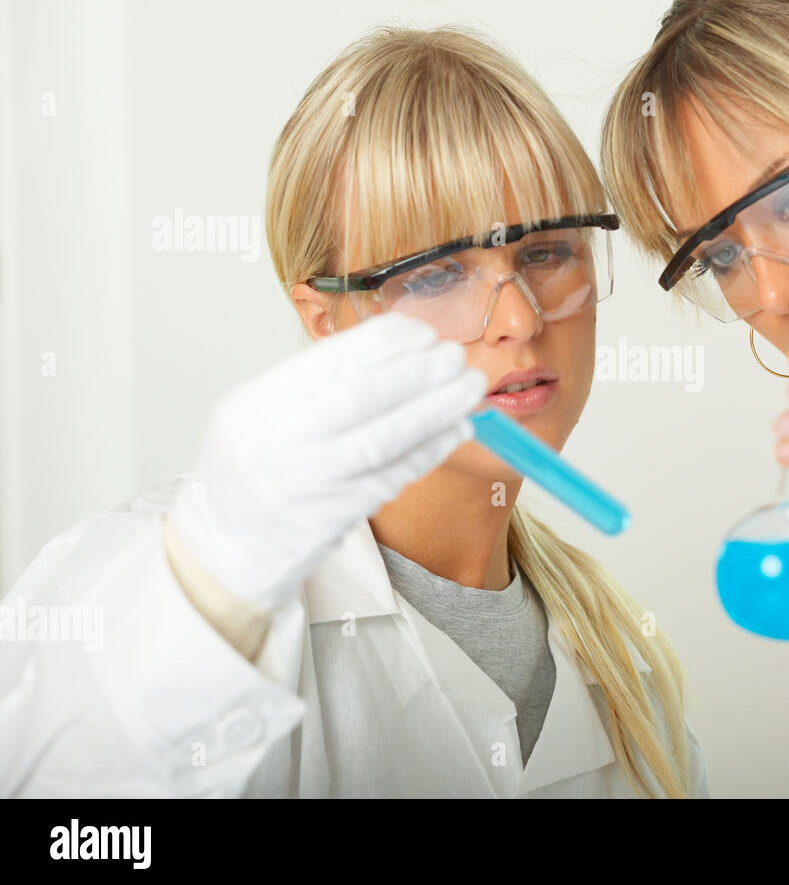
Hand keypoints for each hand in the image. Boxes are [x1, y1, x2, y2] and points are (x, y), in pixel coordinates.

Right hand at [167, 312, 486, 609]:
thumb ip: (315, 387)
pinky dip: (430, 450)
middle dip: (420, 371)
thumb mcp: (260, 418)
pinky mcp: (334, 517)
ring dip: (437, 409)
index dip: (386, 342)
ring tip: (471, 389)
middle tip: (458, 356)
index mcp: (257, 404)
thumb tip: (395, 353)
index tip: (422, 331)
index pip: (331, 360)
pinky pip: (393, 477)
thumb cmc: (250, 478)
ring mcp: (307, 482)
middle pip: (363, 395)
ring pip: (385, 438)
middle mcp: (278, 439)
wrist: (221, 553)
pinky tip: (455, 431)